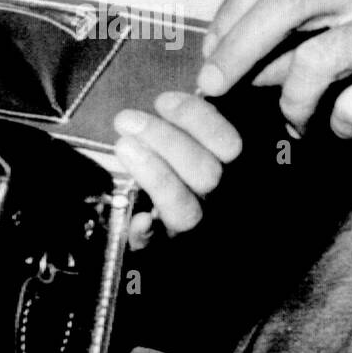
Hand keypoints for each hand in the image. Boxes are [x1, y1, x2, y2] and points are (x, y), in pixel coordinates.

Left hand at [114, 92, 242, 250]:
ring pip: (185, 210)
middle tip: (126, 120)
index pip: (228, 144)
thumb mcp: (182, 139)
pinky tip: (136, 219)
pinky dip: (146, 232)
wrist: (151, 227)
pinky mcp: (162, 250)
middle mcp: (217, 200)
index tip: (163, 102)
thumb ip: (188, 122)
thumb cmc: (166, 164)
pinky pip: (157, 246)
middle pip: (206, 173)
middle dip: (165, 140)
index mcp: (226, 169)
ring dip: (154, 175)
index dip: (196, 119)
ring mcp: (193, 227)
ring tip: (123, 146)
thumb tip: (173, 103)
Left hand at [198, 0, 351, 142]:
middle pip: (287, 1)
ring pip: (316, 57)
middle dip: (238, 47)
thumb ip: (277, 40)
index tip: (208, 50)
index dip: (233, 10)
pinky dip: (335, 124)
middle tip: (213, 84)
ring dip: (291, 100)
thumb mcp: (322, 39)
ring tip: (294, 120)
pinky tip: (340, 128)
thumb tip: (218, 62)